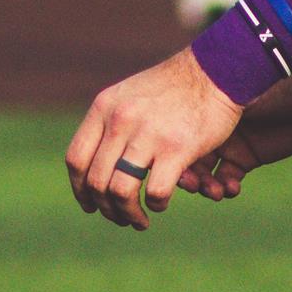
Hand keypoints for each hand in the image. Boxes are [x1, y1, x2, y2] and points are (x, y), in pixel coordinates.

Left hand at [66, 47, 242, 229]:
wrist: (215, 71)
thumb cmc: (173, 88)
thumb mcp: (129, 95)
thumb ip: (110, 123)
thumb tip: (93, 160)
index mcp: (104, 107)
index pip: (76, 159)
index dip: (79, 189)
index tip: (89, 204)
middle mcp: (120, 120)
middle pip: (96, 180)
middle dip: (105, 208)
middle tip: (119, 217)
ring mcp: (147, 134)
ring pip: (121, 192)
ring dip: (127, 214)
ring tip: (138, 220)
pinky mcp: (176, 149)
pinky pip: (154, 193)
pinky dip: (155, 206)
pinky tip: (160, 204)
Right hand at [179, 61, 291, 200]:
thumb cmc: (269, 84)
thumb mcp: (236, 88)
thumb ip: (210, 102)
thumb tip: (171, 109)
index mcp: (202, 107)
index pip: (177, 134)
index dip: (172, 152)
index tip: (171, 166)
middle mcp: (209, 127)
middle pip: (187, 157)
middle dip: (187, 174)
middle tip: (192, 183)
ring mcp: (228, 144)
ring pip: (206, 173)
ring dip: (206, 185)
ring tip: (215, 191)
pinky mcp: (246, 159)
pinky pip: (228, 179)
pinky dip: (227, 187)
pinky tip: (232, 188)